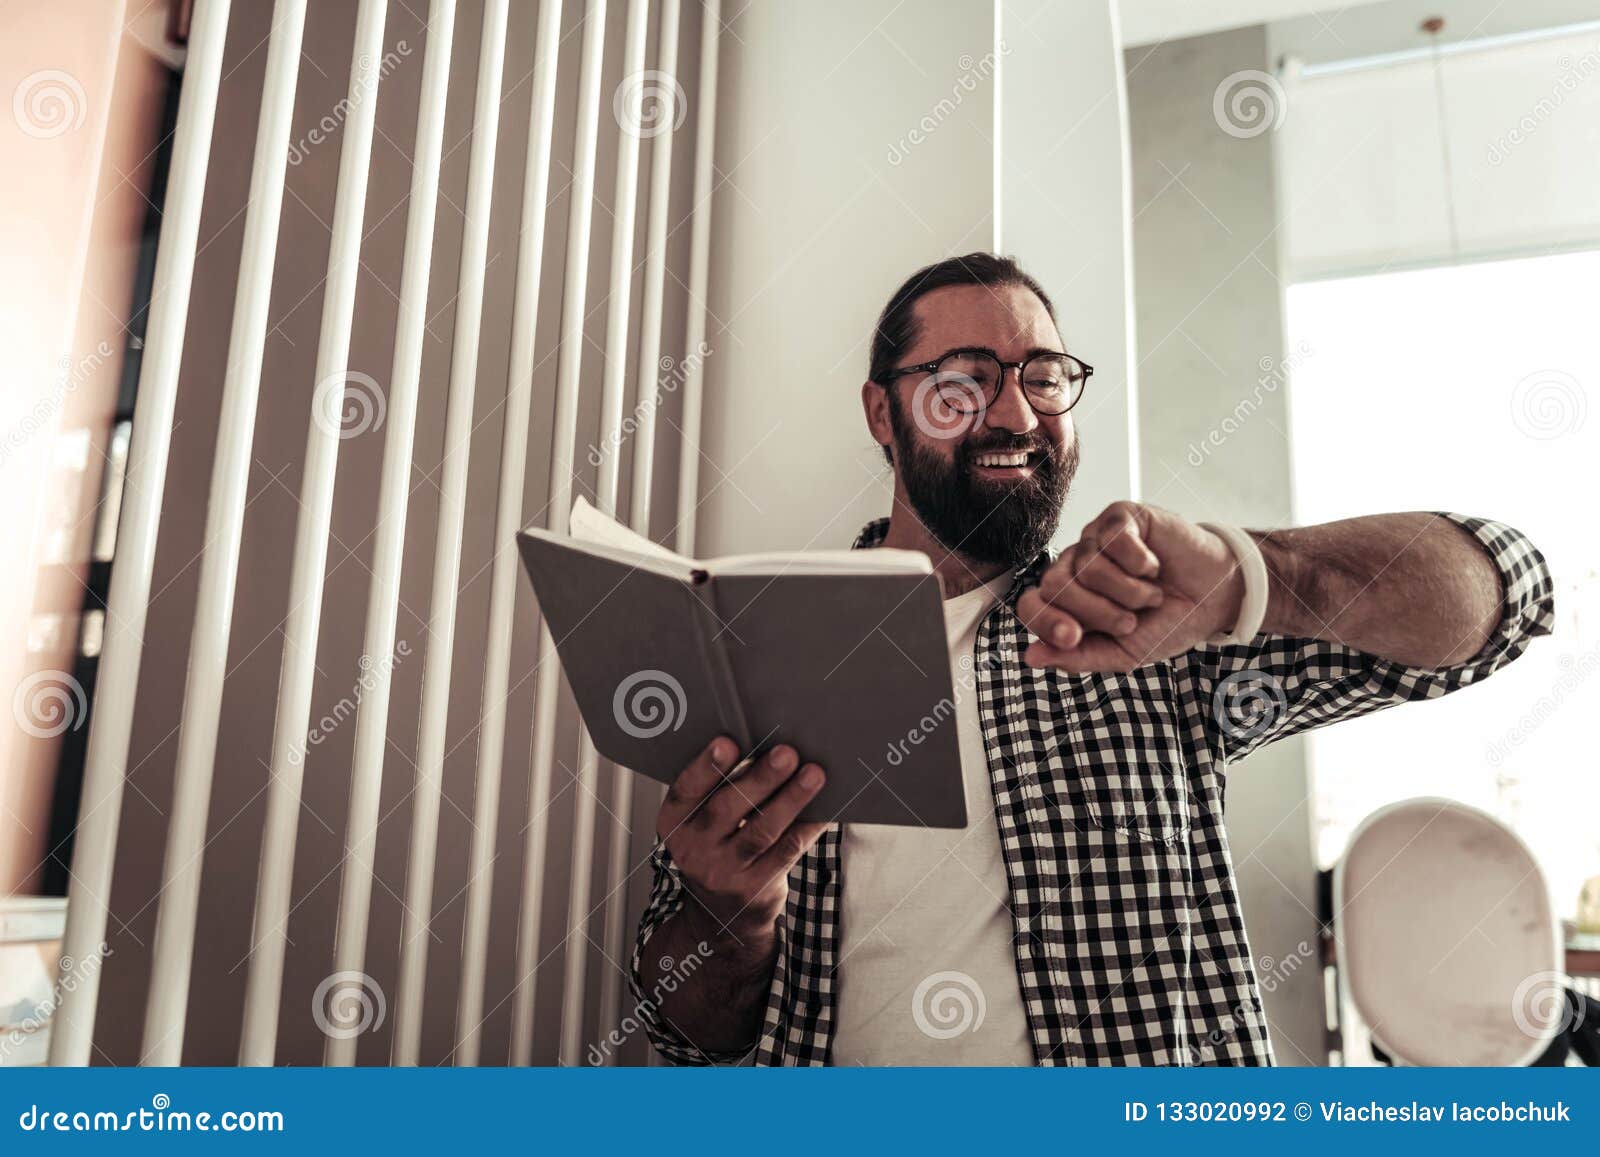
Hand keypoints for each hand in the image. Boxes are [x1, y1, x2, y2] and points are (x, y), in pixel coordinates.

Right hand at [656, 737, 828, 941]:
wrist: (720, 914)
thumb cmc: (717, 847)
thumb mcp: (701, 823)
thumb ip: (719, 789)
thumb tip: (763, 746)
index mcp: (674, 823)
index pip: (685, 791)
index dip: (705, 767)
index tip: (728, 742)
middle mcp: (692, 849)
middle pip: (727, 809)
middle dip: (760, 778)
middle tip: (786, 753)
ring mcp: (722, 873)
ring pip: (761, 831)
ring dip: (790, 799)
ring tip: (813, 774)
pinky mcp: (754, 890)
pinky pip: (785, 852)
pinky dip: (807, 827)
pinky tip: (823, 809)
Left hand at [1016, 500, 1246, 672]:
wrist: (1213, 599)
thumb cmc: (1165, 623)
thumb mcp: (1122, 653)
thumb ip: (1077, 657)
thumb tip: (1031, 658)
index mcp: (1068, 600)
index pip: (1030, 604)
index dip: (1045, 621)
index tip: (1073, 636)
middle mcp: (1075, 566)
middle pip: (1055, 585)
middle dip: (1096, 612)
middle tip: (1130, 621)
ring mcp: (1095, 539)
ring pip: (1087, 566)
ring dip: (1129, 592)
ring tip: (1151, 594)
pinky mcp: (1120, 517)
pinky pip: (1113, 540)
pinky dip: (1140, 564)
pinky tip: (1155, 567)